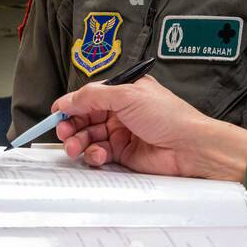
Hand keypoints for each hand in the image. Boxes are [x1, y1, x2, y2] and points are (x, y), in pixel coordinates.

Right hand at [52, 75, 246, 181]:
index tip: (56, 114)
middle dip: (72, 125)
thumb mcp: (128, 96)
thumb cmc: (169, 116)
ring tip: (76, 146)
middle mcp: (122, 112)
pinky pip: (99, 153)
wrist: (190, 147)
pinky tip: (98, 154)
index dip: (71, 105)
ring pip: (89, 137)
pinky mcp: (125, 154)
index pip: (89, 97)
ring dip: (79, 141)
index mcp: (124, 92)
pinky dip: (94, 154)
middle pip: (85, 118)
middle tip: (65, 132)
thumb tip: (68, 100)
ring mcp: (123, 133)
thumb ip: (94, 96)